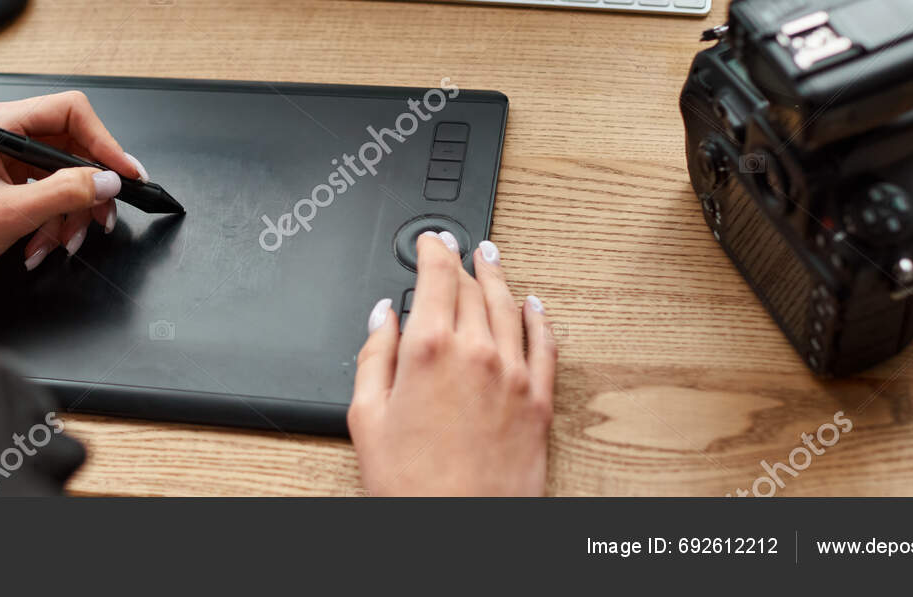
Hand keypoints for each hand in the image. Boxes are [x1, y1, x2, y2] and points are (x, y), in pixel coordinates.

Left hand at [0, 91, 148, 319]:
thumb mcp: (10, 214)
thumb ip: (66, 193)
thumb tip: (107, 180)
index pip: (71, 113)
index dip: (105, 143)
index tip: (125, 174)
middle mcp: (1, 138)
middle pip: (72, 150)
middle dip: (87, 192)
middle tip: (99, 219)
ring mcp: (3, 165)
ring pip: (63, 180)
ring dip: (67, 217)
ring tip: (58, 244)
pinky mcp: (4, 190)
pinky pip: (46, 200)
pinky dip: (50, 226)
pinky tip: (37, 248)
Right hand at [348, 233, 554, 495]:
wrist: (459, 528)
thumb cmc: (410, 485)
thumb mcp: (367, 418)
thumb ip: (374, 357)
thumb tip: (383, 317)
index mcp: (429, 350)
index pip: (437, 276)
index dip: (433, 248)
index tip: (431, 239)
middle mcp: (477, 353)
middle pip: (473, 287)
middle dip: (463, 262)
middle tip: (457, 248)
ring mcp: (514, 374)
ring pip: (510, 307)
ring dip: (499, 278)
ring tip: (491, 260)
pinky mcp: (539, 400)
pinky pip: (545, 343)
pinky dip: (538, 317)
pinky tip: (533, 305)